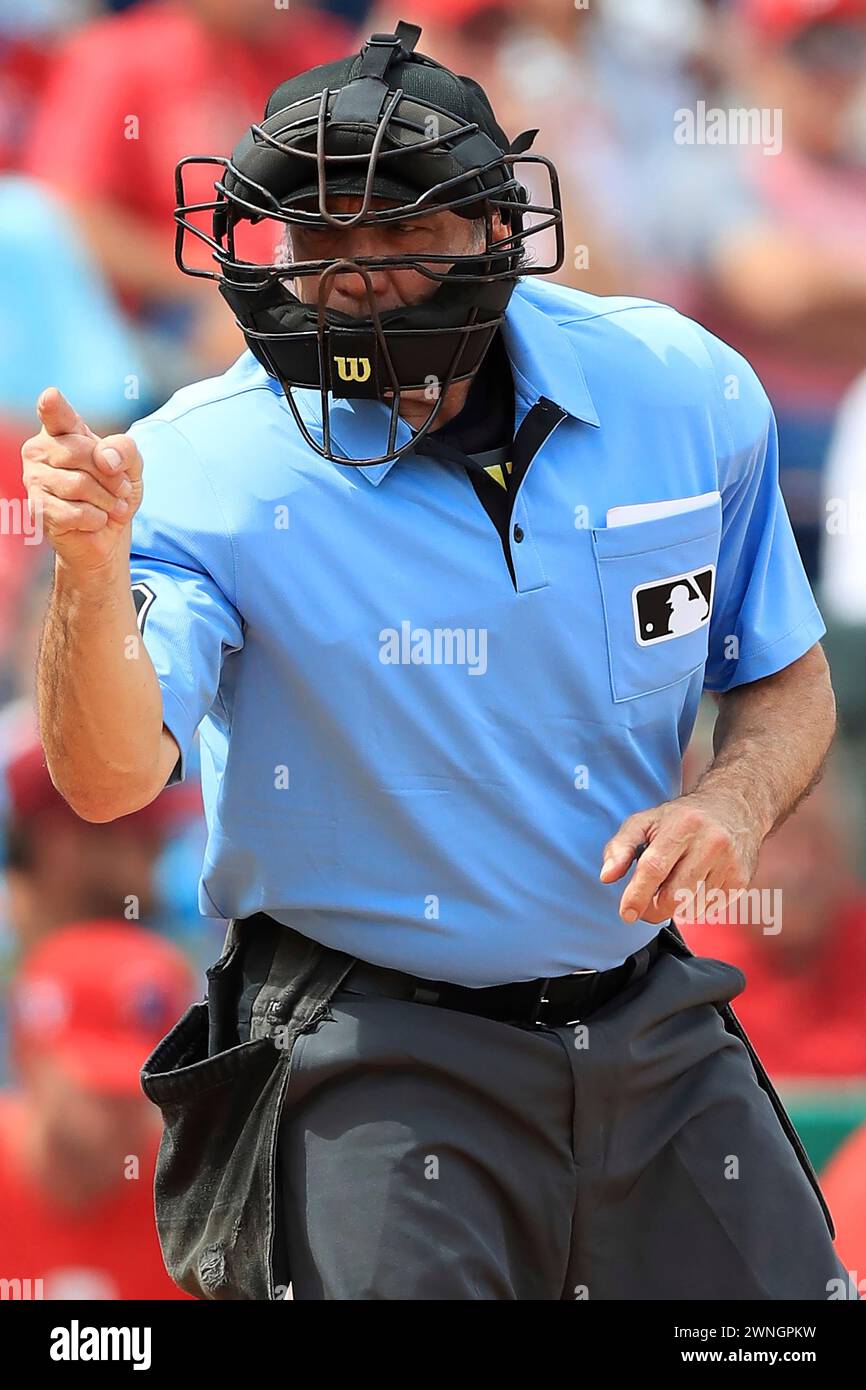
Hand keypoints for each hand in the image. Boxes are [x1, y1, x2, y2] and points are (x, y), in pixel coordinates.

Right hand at [21, 388, 142, 573]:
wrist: (107, 533)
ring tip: (112, 506)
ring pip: (78, 484)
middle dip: (111, 476)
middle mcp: (41, 450)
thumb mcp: (132, 466)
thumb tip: (105, 457)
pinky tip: (95, 519)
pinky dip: (96, 519)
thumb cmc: (114, 492)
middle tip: (121, 490)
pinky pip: (75, 512)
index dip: (53, 406)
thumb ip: (125, 450)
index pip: (55, 413)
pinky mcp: (38, 508)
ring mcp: (34, 478)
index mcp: (63, 431)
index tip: (51, 398)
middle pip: (80, 452)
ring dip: (107, 500)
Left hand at [599, 791, 762, 925]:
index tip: (626, 913)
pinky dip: (693, 906)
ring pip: (690, 908)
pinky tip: (692, 885)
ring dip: (673, 907)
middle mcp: (710, 844)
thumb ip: (621, 846)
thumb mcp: (646, 821)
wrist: (735, 808)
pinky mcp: (739, 881)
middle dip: (652, 909)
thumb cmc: (682, 817)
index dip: (637, 895)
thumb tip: (606, 876)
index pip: (654, 868)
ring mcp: (728, 864)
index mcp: (682, 826)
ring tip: (672, 885)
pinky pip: (708, 910)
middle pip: (673, 896)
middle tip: (644, 903)